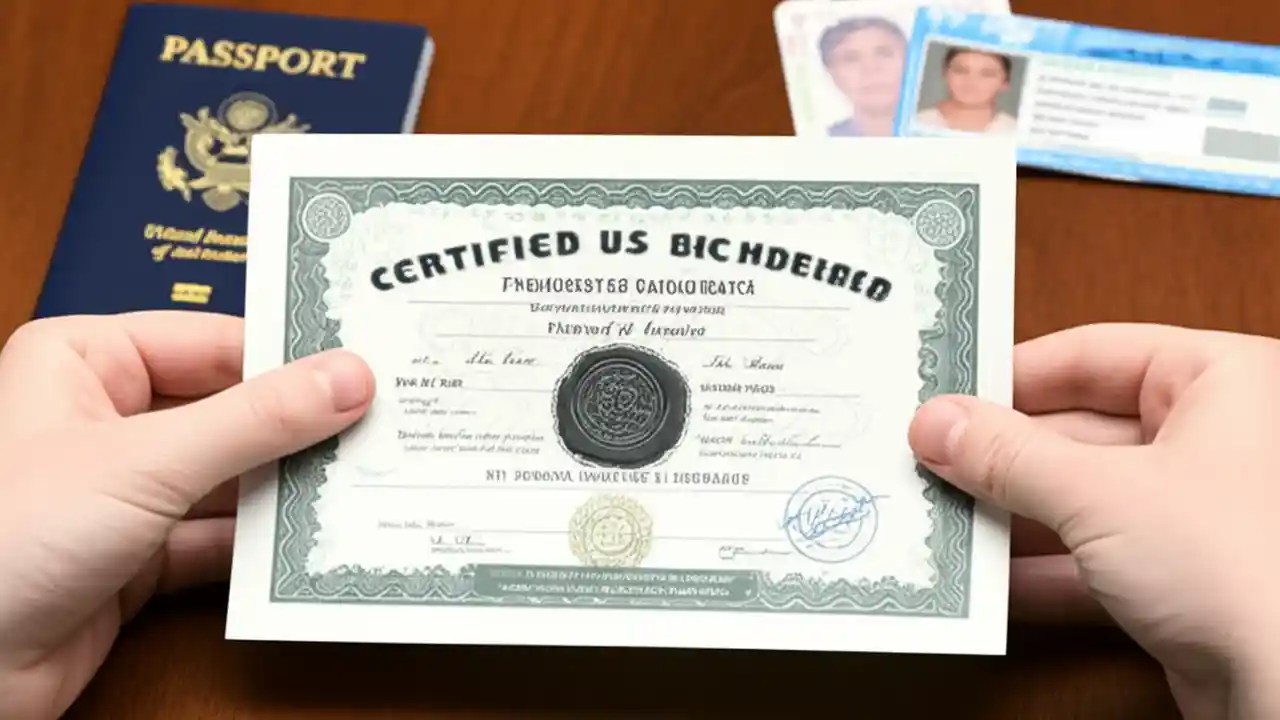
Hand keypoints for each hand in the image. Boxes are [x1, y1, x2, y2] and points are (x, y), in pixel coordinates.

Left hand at [0, 311, 373, 719]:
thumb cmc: (4, 539)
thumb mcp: (146, 463)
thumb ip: (256, 420)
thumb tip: (349, 377)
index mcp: (84, 361)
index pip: (216, 341)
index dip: (292, 356)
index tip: (369, 368)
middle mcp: (104, 418)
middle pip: (230, 409)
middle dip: (300, 427)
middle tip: (383, 425)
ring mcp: (122, 490)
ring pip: (230, 476)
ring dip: (289, 487)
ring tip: (367, 479)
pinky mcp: (137, 556)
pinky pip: (218, 537)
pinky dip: (264, 543)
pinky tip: (316, 539)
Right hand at [909, 323, 1279, 719]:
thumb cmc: (1245, 568)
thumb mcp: (1101, 494)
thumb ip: (1007, 456)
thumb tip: (936, 424)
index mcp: (1221, 383)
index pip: (1092, 354)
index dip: (1012, 376)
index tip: (946, 397)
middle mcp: (1216, 440)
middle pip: (1077, 430)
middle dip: (1000, 456)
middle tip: (927, 463)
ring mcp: (1200, 514)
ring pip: (1081, 498)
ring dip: (1011, 515)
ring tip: (942, 518)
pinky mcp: (1186, 581)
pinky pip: (1095, 559)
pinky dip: (1041, 568)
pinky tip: (985, 579)